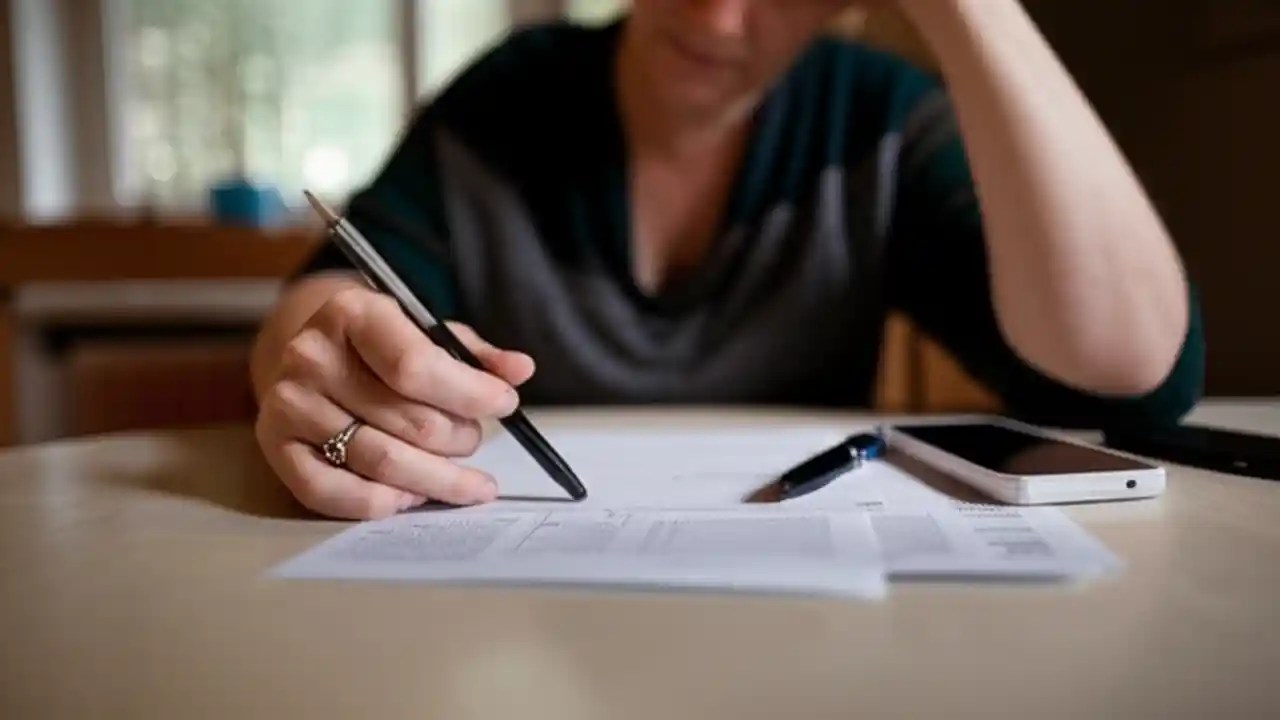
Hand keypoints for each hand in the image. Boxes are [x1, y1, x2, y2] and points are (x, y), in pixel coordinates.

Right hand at [254, 286, 533, 519]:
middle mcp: (311, 356)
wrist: (310, 353)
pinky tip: (413, 496)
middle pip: (409, 421)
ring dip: (438, 479)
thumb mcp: (425, 332)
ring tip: (466, 481)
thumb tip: (521, 370)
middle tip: (474, 440)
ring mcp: (289, 403)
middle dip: (460, 439)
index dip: (469, 393)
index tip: (505, 405)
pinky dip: (384, 502)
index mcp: (351, 313)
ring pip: (383, 462)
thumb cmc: (380, 345)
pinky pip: (335, 493)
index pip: (416, 366)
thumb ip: (475, 354)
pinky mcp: (275, 446)